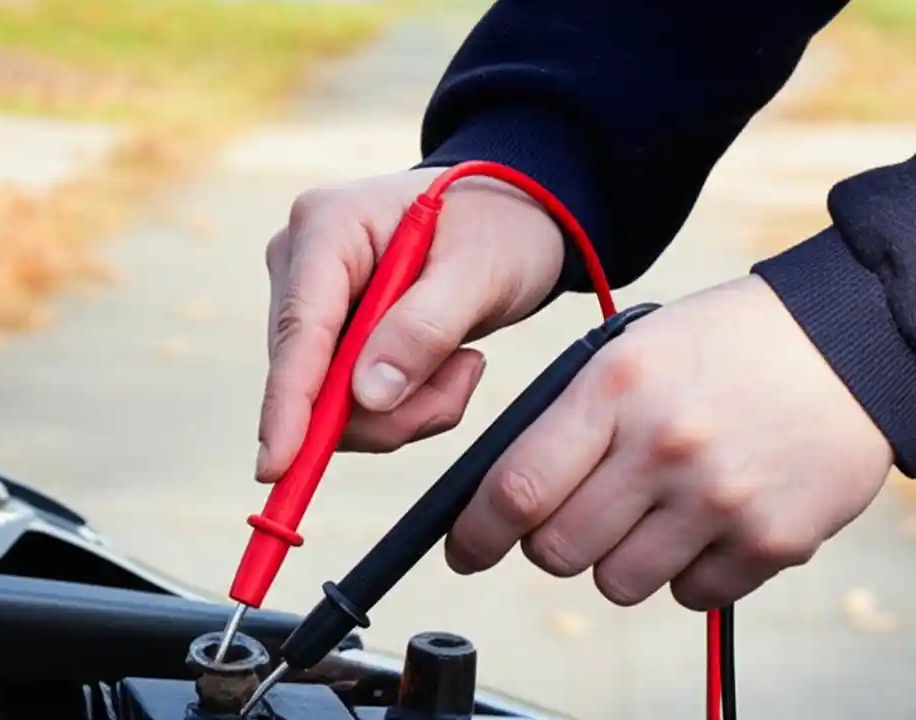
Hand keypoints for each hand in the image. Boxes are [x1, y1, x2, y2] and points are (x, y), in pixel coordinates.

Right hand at [257, 168, 565, 480]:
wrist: (509, 221)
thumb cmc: (498, 229)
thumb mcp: (481, 273)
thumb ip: (424, 330)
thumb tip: (365, 396)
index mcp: (328, 226)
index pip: (299, 327)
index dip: (287, 400)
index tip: (276, 465)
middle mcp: (300, 261)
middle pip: (310, 377)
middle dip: (385, 407)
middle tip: (464, 378)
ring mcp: (307, 301)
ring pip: (328, 403)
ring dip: (404, 409)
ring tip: (461, 364)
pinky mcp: (324, 336)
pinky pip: (346, 403)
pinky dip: (402, 405)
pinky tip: (442, 366)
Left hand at [445, 274, 893, 609]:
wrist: (846, 342)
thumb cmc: (726, 344)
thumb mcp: (629, 352)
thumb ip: (569, 419)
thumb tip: (506, 492)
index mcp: (615, 390)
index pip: (517, 488)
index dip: (476, 533)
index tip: (464, 549)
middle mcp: (664, 448)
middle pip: (558, 550)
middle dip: (547, 545)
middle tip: (568, 521)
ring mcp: (720, 500)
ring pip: (617, 583)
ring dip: (616, 560)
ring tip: (649, 513)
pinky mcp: (771, 541)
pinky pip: (689, 595)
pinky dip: (684, 572)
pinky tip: (702, 522)